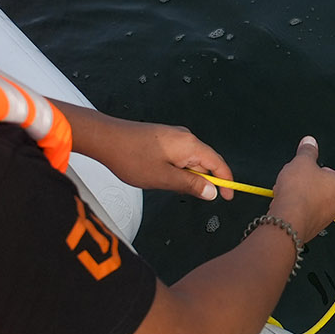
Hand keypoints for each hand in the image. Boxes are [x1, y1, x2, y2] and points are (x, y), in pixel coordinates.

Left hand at [52, 100, 233, 199]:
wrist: (106, 138)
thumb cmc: (132, 157)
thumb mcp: (164, 178)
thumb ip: (191, 185)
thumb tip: (212, 191)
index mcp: (190, 145)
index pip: (218, 164)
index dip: (226, 182)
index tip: (228, 197)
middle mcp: (185, 137)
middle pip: (205, 162)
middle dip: (203, 181)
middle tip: (190, 196)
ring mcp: (174, 136)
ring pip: (191, 160)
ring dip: (187, 176)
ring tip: (167, 185)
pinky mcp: (163, 138)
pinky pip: (179, 156)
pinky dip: (178, 169)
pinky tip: (162, 176)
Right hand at [269, 136, 334, 237]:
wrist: (287, 219)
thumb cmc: (300, 193)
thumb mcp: (303, 162)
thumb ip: (308, 151)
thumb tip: (309, 143)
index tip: (326, 172)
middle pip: (332, 194)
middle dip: (318, 186)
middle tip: (306, 178)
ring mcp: (324, 220)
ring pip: (318, 206)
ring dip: (307, 197)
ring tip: (292, 189)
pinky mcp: (311, 229)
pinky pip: (306, 216)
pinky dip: (298, 209)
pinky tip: (286, 201)